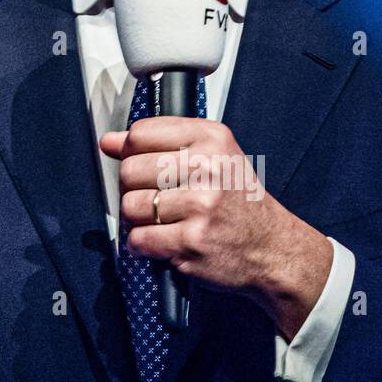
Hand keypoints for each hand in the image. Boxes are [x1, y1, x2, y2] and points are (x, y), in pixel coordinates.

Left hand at [99, 115, 331, 341]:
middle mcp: (208, 167)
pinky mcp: (191, 240)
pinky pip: (139, 239)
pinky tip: (165, 241)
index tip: (145, 167)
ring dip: (140, 220)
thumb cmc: (240, 203)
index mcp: (212, 139)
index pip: (141, 133)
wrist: (272, 248)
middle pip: (130, 170)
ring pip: (131, 206)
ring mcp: (200, 205)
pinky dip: (144, 245)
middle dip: (135, 190)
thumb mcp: (213, 159)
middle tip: (159, 200)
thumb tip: (110, 141)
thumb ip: (159, 145)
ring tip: (165, 223)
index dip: (133, 153)